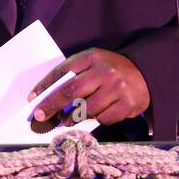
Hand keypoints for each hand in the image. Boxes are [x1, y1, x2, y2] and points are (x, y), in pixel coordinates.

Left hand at [28, 48, 150, 126]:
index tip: (32, 98)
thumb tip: (48, 97)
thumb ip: (74, 75)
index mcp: (92, 57)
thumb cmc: (111, 71)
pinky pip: (103, 118)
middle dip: (52, 105)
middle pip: (71, 90)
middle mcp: (105, 71)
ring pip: (86, 109)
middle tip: (39, 116)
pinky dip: (96, 119)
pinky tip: (97, 114)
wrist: (146, 74)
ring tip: (66, 121)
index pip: (63, 70)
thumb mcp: (93, 64)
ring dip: (72, 118)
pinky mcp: (127, 104)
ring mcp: (117, 88)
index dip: (45, 85)